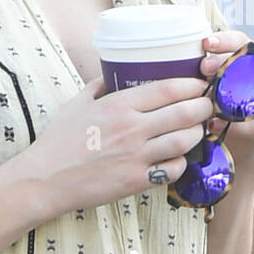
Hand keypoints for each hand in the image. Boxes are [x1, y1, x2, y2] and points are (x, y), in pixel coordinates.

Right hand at [18, 76, 213, 218]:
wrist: (45, 180)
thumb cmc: (59, 141)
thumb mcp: (76, 104)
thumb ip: (98, 86)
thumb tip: (113, 73)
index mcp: (118, 105)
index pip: (169, 88)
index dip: (192, 85)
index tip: (200, 84)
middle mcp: (132, 129)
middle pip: (185, 113)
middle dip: (204, 107)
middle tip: (208, 105)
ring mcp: (136, 156)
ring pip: (185, 141)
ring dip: (198, 133)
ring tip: (198, 129)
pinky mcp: (137, 180)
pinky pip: (173, 169)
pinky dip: (182, 162)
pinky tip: (179, 157)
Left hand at [198, 30, 253, 180]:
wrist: (235, 146)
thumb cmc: (215, 110)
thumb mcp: (208, 89)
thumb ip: (198, 76)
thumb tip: (172, 63)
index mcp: (244, 64)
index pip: (240, 42)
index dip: (225, 40)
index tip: (206, 43)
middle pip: (249, 62)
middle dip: (226, 62)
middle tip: (205, 67)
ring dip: (234, 91)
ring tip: (211, 96)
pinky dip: (236, 125)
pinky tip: (216, 124)